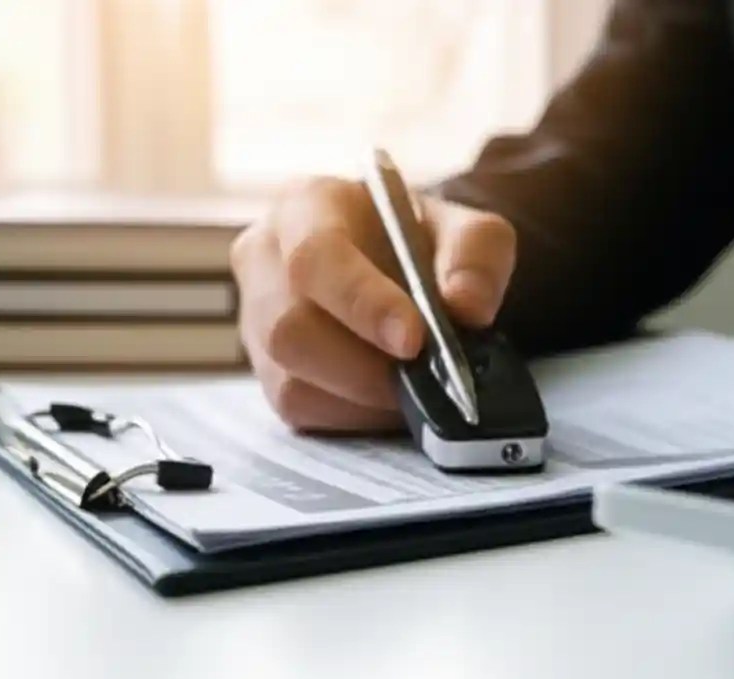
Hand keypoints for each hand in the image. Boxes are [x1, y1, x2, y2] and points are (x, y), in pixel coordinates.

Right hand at [230, 176, 515, 430]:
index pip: (316, 256)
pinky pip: (300, 411)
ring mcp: (256, 319)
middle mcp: (266, 259)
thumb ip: (477, 256)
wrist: (401, 265)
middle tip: (426, 378)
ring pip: (291, 380)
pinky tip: (390, 401)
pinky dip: (354, 417)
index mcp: (307, 206)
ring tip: (416, 388)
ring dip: (364, 398)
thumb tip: (468, 306)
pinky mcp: (267, 371)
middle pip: (291, 329)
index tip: (414, 340)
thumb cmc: (423, 242)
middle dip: (366, 367)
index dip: (362, 303)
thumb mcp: (466, 229)